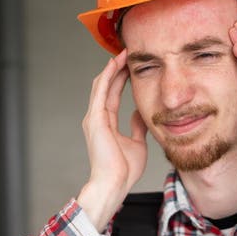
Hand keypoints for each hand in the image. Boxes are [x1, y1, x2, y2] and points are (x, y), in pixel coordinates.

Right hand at [78, 50, 147, 230]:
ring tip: (123, 52)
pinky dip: (108, 75)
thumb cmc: (123, 170)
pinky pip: (101, 90)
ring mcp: (94, 118)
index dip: (121, 78)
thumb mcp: (137, 143)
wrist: (114, 184)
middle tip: (127, 51)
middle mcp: (97, 118)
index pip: (112, 94)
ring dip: (112, 67)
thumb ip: (137, 127)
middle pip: (105, 85)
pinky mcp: (96, 119)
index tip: (131, 65)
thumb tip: (142, 114)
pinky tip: (116, 63)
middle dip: (116, 67)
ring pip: (101, 84)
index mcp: (105, 123)